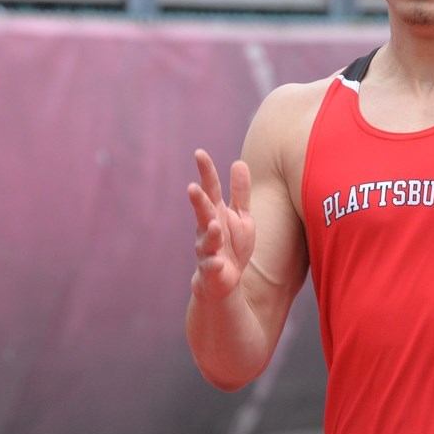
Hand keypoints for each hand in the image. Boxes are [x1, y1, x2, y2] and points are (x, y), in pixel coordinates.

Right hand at [187, 149, 255, 302]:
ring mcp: (207, 250)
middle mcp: (207, 229)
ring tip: (214, 226)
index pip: (210, 189)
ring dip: (210, 233)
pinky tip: (219, 263)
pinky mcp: (212, 271)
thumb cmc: (232, 244)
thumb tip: (239, 162)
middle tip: (193, 188)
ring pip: (207, 240)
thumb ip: (240, 192)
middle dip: (198, 201)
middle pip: (203, 212)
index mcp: (215, 213)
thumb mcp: (241, 216)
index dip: (206, 172)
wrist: (224, 280)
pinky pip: (212, 268)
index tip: (199, 153)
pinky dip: (215, 265)